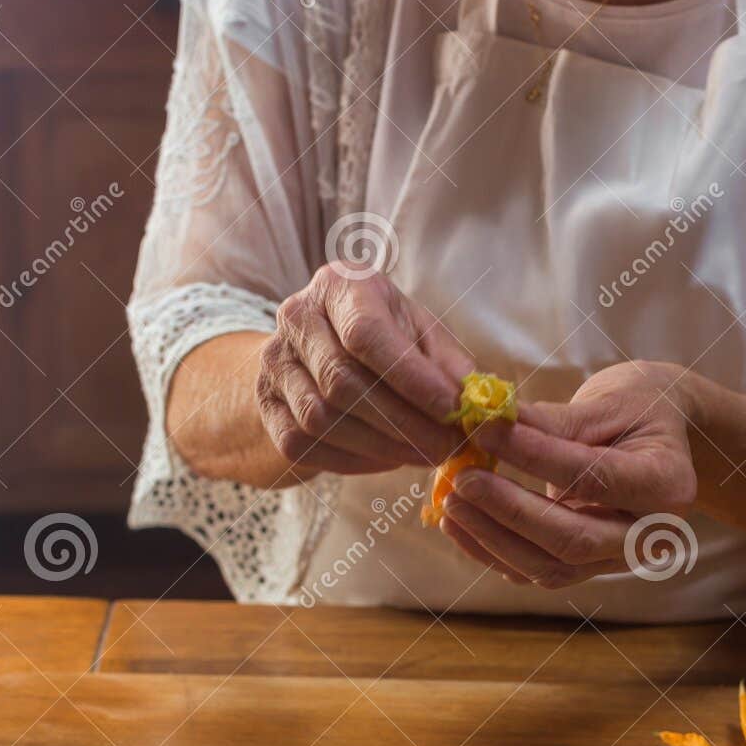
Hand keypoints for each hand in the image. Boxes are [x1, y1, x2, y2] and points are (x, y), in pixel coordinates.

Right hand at [256, 266, 472, 475]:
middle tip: (447, 447)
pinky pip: (304, 444)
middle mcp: (297, 316)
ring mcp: (274, 362)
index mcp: (339, 285)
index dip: (411, 378)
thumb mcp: (420, 336)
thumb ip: (450, 366)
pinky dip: (352, 459)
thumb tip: (478, 405)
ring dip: (380, 446)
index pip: (366, 333)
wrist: (316, 354)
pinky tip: (386, 458)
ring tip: (423, 455)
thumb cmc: (384, 340)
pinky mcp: (266, 406)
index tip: (452, 411)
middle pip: (343, 381)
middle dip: (403, 423)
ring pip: (322, 418)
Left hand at [439, 362, 698, 586]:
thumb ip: (553, 421)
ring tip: (451, 503)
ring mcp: (618, 559)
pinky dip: (494, 552)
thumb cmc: (641, 407)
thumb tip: (490, 421)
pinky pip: (538, 571)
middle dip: (510, 512)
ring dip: (493, 539)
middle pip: (573, 539)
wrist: (663, 436)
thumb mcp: (609, 401)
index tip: (484, 430)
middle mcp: (650, 534)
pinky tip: (460, 525)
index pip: (592, 476)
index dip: (534, 456)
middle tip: (463, 480)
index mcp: (668, 483)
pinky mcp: (589, 568)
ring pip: (551, 567)